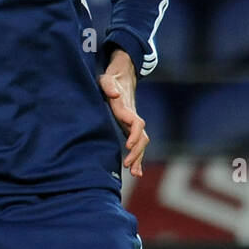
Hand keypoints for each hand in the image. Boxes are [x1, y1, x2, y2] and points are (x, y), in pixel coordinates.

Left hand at [98, 49, 147, 177]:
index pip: (136, 123)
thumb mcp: (107, 78)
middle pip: (142, 137)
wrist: (123, 75)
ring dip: (139, 158)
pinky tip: (135, 171)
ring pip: (142, 143)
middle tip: (128, 165)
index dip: (135, 134)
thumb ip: (109, 84)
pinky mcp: (129, 127)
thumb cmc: (112, 79)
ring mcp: (132, 123)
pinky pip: (137, 144)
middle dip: (137, 152)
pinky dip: (137, 157)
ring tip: (134, 173)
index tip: (129, 145)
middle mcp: (132, 118)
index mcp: (127, 109)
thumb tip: (114, 94)